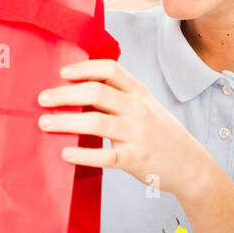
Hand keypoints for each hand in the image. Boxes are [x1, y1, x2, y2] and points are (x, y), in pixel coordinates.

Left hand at [37, 59, 206, 196]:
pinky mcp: (135, 159)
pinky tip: (65, 153)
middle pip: (96, 92)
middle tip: (43, 99)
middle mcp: (138, 109)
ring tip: (45, 123)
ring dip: (65, 122)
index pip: (110, 69)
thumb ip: (119, 96)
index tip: (62, 73)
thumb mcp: (146, 107)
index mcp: (139, 93)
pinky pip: (104, 156)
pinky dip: (82, 154)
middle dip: (64, 94)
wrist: (191, 165)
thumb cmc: (161, 133)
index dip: (84, 68)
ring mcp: (137, 134)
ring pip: (95, 122)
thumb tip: (79, 89)